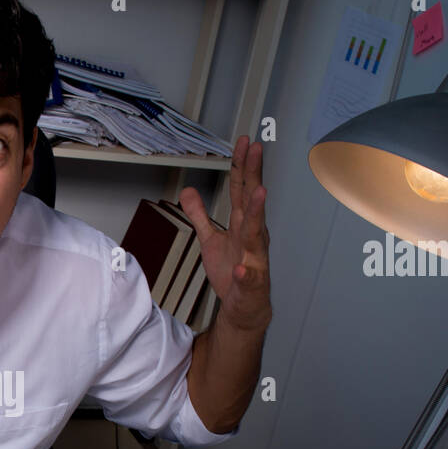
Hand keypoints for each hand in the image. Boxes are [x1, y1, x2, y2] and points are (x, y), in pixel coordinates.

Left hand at [176, 136, 271, 332]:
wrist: (244, 307)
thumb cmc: (232, 271)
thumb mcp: (210, 239)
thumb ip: (200, 215)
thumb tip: (188, 191)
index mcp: (243, 224)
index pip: (242, 189)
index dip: (242, 166)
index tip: (244, 141)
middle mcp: (253, 236)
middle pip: (252, 200)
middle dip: (254, 174)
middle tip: (255, 149)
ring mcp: (254, 258)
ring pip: (257, 233)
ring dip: (258, 212)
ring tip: (259, 192)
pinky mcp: (251, 283)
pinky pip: (248, 277)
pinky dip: (245, 273)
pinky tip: (241, 268)